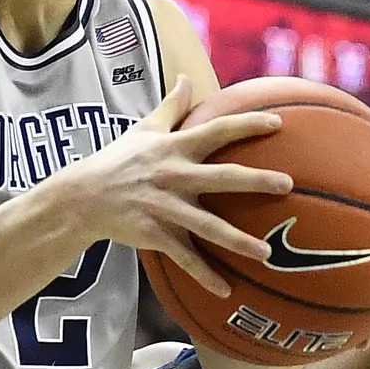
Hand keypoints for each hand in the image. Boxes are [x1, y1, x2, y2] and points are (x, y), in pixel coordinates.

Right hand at [66, 76, 291, 295]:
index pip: (217, 131)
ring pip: (208, 225)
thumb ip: (170, 107)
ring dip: (238, 241)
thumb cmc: (117, 161)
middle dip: (256, 181)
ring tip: (267, 253)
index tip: (277, 123)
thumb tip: (186, 78)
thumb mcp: (142, 130)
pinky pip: (184, 257)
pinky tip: (227, 289)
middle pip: (221, 177)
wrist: (82, 198)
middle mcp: (173, 176)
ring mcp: (164, 207)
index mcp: (174, 148)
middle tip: (287, 185)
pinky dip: (205, 275)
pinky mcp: (154, 234)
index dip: (247, 125)